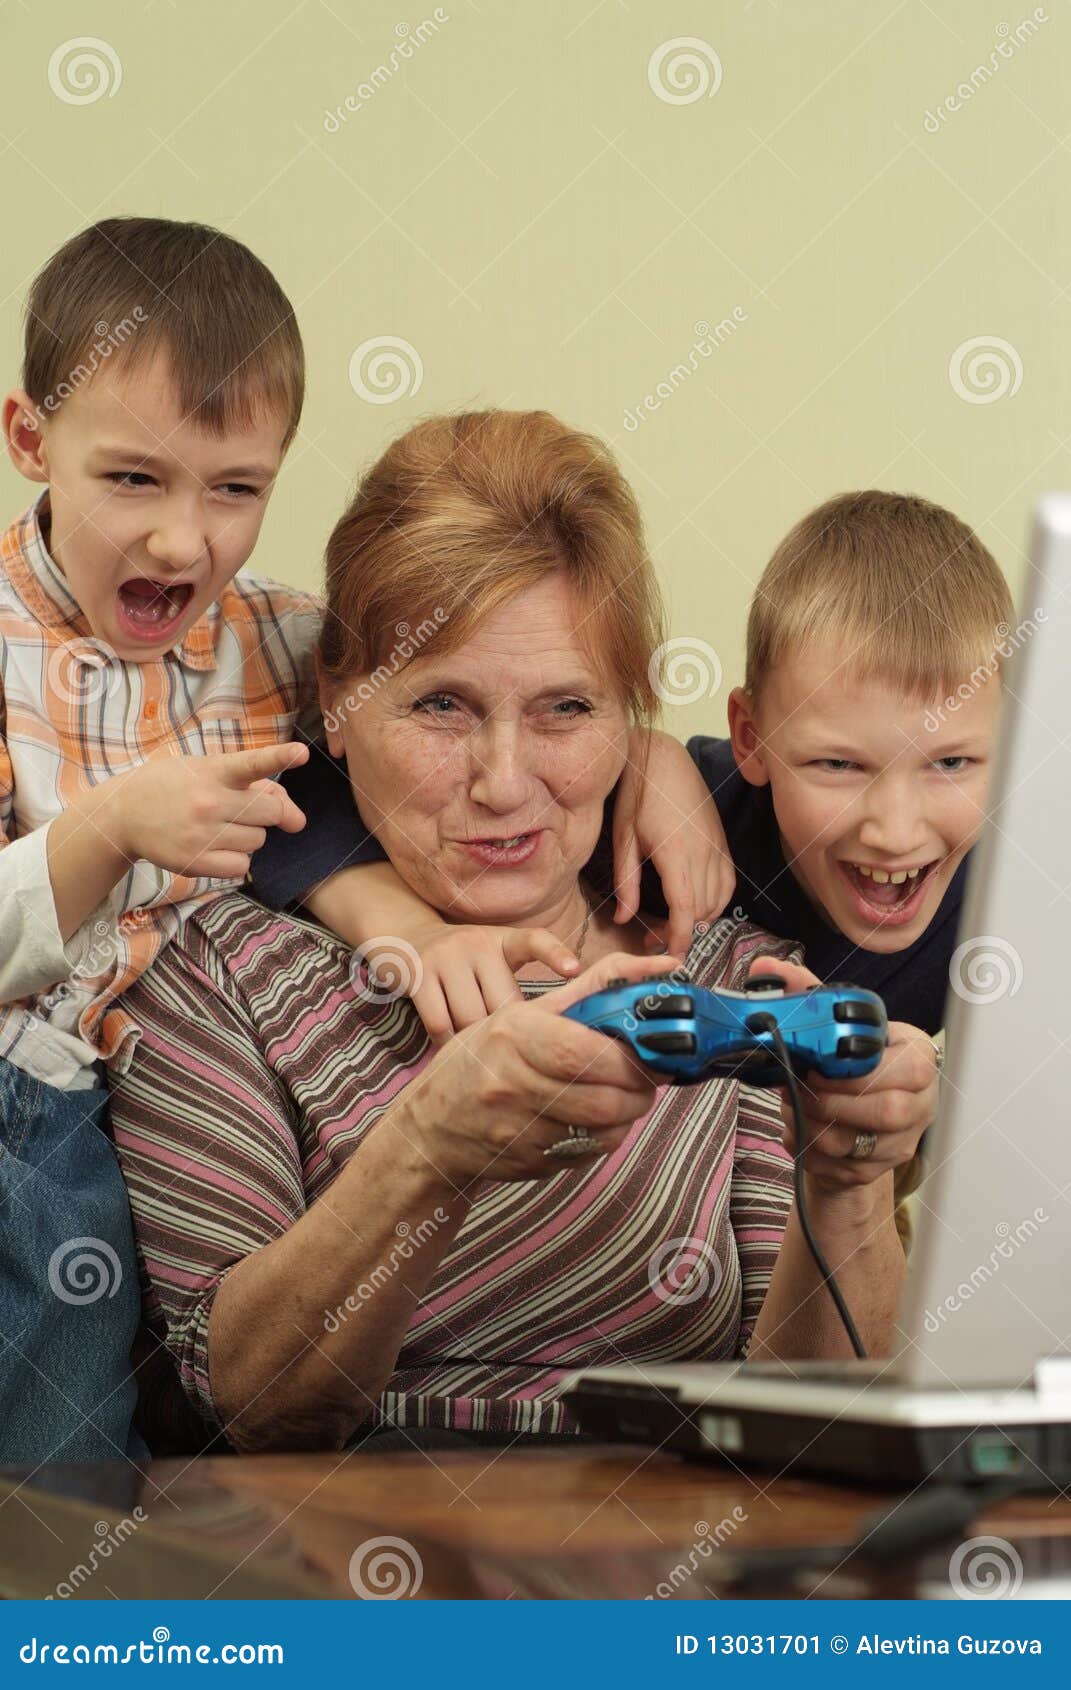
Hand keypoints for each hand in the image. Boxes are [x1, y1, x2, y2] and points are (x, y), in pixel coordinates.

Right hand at [98, 742, 308, 880]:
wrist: (123, 813)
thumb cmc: (175, 787)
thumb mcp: (207, 770)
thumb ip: (255, 786)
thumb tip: (297, 819)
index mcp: (212, 772)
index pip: (251, 763)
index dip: (280, 757)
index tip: (303, 754)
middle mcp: (208, 802)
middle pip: (271, 812)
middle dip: (267, 812)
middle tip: (243, 809)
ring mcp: (201, 834)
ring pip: (258, 841)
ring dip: (249, 835)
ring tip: (220, 826)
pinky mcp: (194, 862)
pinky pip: (241, 867)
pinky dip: (237, 859)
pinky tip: (216, 847)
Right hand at [371, 922, 583, 1046]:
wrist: (405, 938)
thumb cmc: (462, 963)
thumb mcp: (491, 959)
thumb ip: (512, 986)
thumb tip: (544, 1035)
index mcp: (503, 940)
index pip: (534, 940)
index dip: (556, 954)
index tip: (575, 970)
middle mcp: (477, 943)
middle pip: (502, 1005)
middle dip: (504, 1033)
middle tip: (505, 1052)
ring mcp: (446, 956)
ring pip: (470, 1019)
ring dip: (472, 1041)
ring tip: (474, 1049)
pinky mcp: (418, 973)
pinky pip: (440, 1023)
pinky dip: (446, 1042)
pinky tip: (450, 1047)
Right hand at [395, 951, 683, 1184]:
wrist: (430, 1128)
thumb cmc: (482, 1059)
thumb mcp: (522, 1014)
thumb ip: (592, 989)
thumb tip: (659, 969)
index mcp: (513, 1036)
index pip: (584, 1051)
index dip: (628, 1057)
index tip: (651, 1051)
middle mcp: (513, 1084)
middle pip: (603, 1098)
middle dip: (639, 1090)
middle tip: (648, 1077)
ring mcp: (521, 1130)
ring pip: (603, 1130)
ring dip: (629, 1115)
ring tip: (627, 1097)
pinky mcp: (530, 1163)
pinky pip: (588, 1152)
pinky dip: (606, 1136)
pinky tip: (597, 1120)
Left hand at [612, 728, 734, 958]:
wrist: (664, 759)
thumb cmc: (638, 794)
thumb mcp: (623, 838)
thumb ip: (625, 882)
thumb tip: (624, 919)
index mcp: (676, 852)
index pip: (685, 908)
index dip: (680, 937)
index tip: (669, 954)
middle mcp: (703, 852)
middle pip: (702, 910)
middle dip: (682, 932)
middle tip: (652, 936)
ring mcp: (717, 847)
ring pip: (717, 900)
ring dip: (698, 918)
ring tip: (670, 922)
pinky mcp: (722, 843)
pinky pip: (727, 883)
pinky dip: (714, 901)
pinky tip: (694, 904)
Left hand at [747, 956, 938, 1195]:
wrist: (850, 1116)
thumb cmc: (847, 1065)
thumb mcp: (834, 1024)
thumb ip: (805, 993)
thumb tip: (765, 968)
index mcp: (918, 1056)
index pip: (909, 1067)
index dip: (858, 1071)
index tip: (818, 1067)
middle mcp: (921, 1101)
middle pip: (889, 1111)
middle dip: (832, 1102)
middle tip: (802, 1089)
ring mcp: (902, 1140)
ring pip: (860, 1143)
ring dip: (814, 1126)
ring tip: (795, 1106)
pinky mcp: (878, 1169)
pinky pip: (840, 1166)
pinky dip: (808, 1148)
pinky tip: (798, 1128)